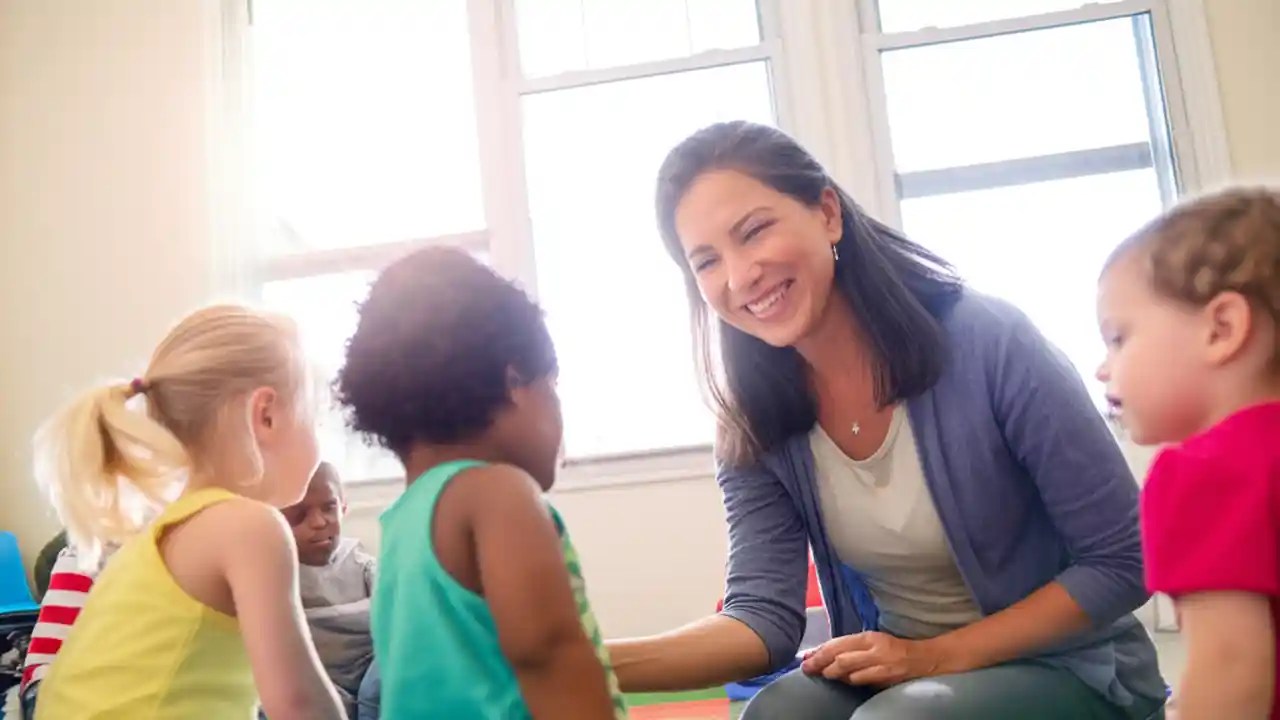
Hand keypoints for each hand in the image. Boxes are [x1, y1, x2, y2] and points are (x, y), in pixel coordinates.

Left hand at [800, 632, 943, 686]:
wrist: (925, 659)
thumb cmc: (896, 651)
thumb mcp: (874, 643)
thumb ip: (853, 648)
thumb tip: (824, 654)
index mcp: (869, 637)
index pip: (838, 643)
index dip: (820, 651)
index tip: (806, 657)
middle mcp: (874, 648)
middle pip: (840, 656)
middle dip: (820, 663)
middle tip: (807, 669)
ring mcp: (881, 663)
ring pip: (849, 668)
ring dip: (833, 672)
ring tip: (823, 674)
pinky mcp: (887, 676)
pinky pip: (863, 679)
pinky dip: (850, 680)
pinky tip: (844, 681)